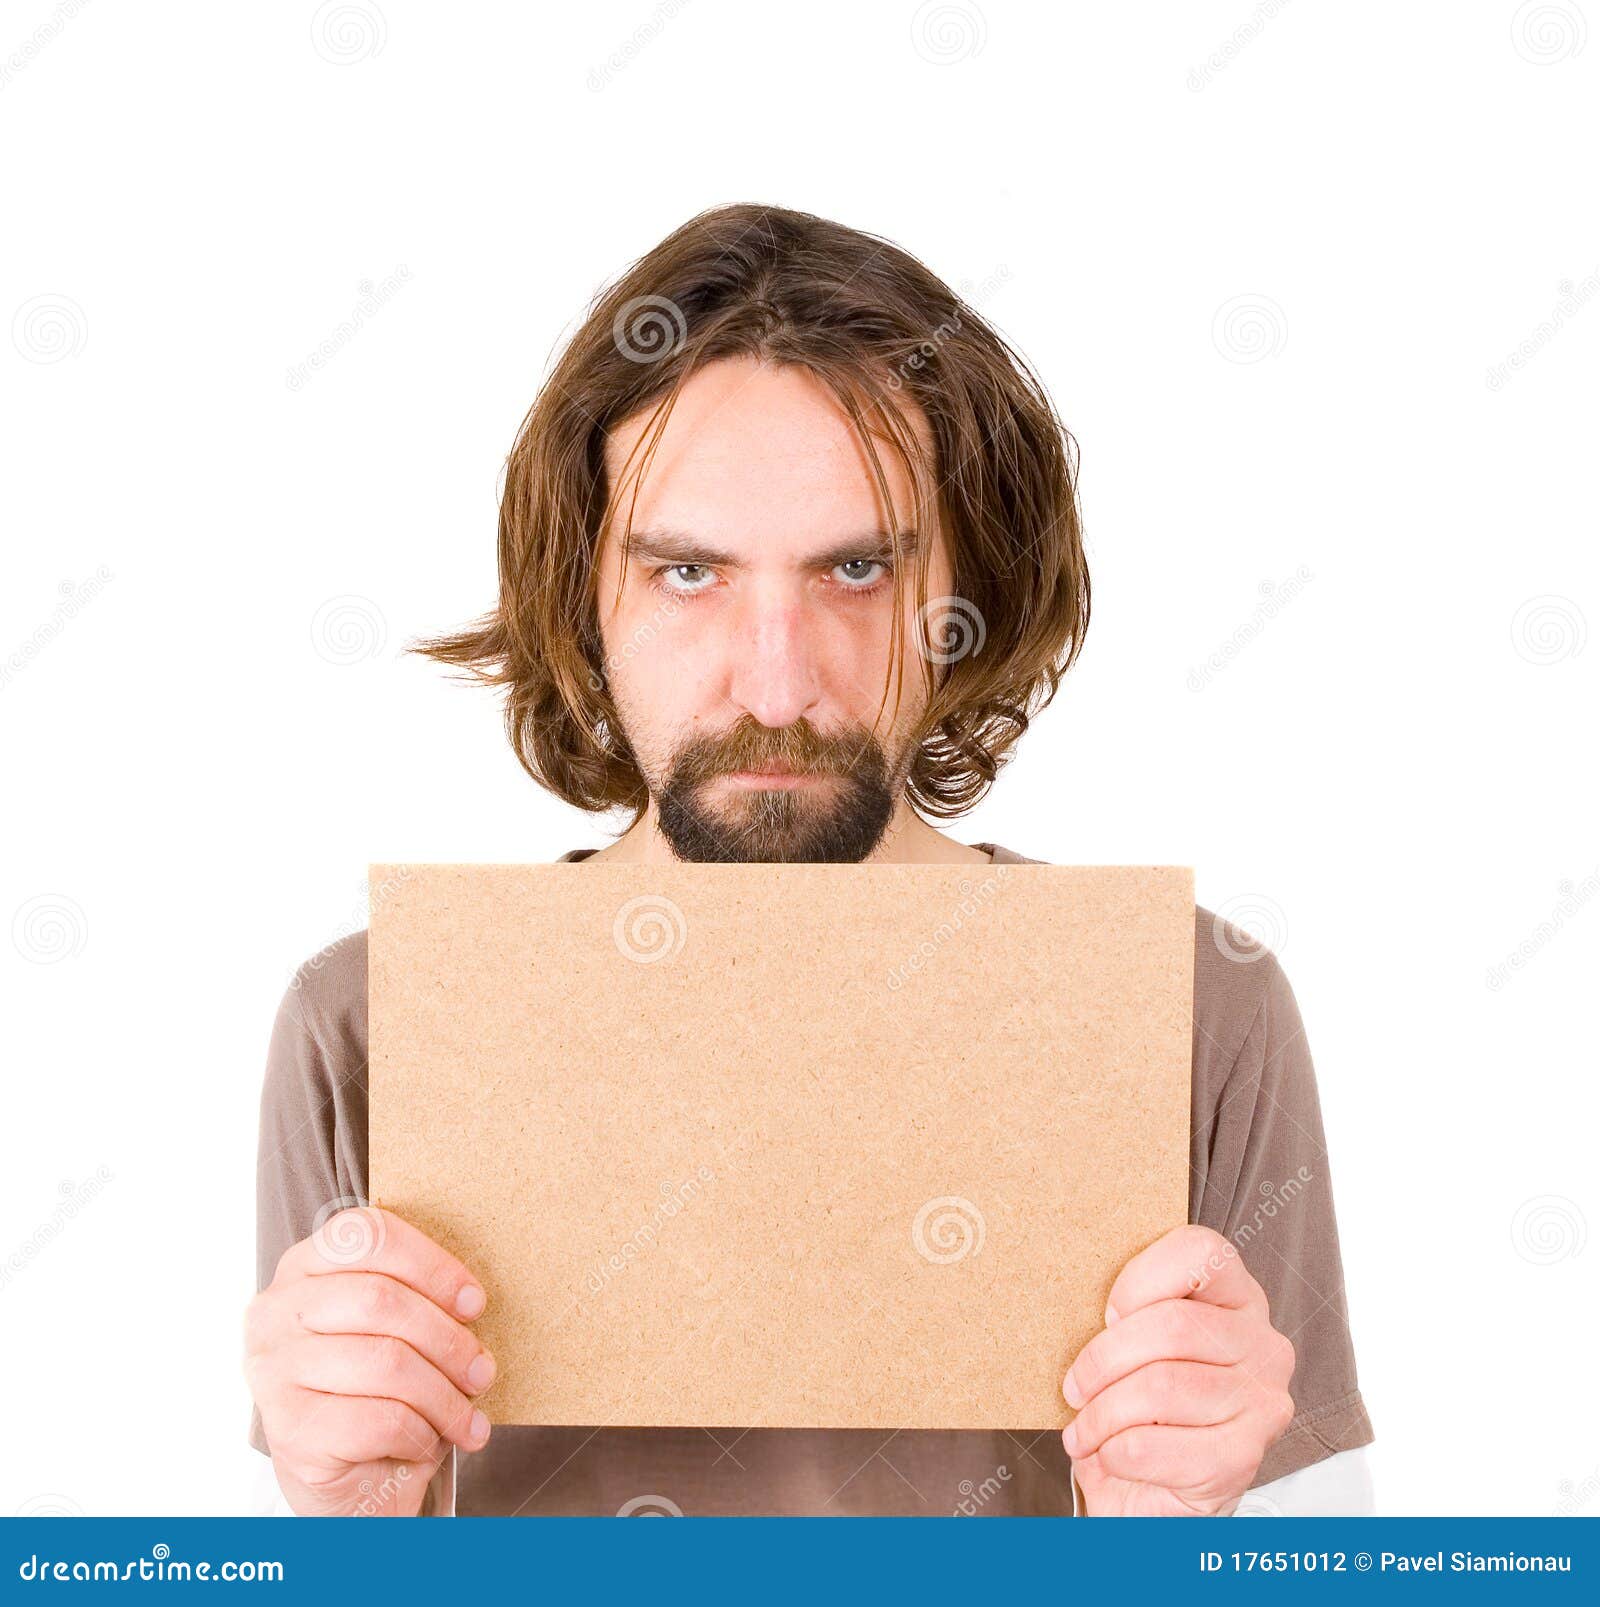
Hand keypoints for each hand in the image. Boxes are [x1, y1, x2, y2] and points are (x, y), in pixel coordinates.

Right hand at [243, 1207, 494, 1516]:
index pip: (370, 1236)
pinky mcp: (289, 1430)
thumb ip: (414, 1296)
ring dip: (444, 1395)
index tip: (475, 1303)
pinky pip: (379, 1419)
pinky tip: (430, 1441)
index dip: (433, 1265)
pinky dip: (421, 1432)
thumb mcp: (390, 1328)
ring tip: (468, 1416)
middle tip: (481, 1371)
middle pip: (382, 1300)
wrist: (341, 1481)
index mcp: (303, 1266)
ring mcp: (275, 1370)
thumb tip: (471, 1302)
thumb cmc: (374, 1388)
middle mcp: (276, 1312)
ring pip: (386, 1362)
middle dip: (447, 1339)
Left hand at [1061, 1224, 1294, 1515]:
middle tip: (1075, 1387)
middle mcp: (1264, 1346)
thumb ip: (1128, 1312)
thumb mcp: (1137, 1344)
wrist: (1159, 1498)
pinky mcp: (1242, 1459)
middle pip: (1172, 1325)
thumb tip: (1073, 1298)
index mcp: (1239, 1299)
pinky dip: (1112, 1453)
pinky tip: (1108, 1455)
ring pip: (1159, 1387)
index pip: (1200, 1252)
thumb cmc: (1143, 1407)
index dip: (1140, 1279)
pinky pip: (1152, 1445)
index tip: (1108, 1315)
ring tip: (1084, 1428)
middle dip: (1103, 1359)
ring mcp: (1261, 1404)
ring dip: (1101, 1413)